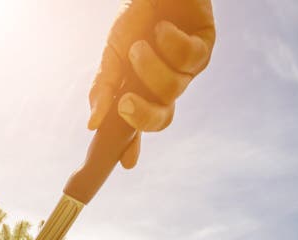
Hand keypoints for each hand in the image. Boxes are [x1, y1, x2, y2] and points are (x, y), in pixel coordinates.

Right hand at [88, 0, 215, 168]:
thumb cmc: (135, 17)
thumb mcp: (112, 54)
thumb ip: (104, 88)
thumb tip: (93, 125)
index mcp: (143, 90)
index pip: (138, 125)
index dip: (132, 145)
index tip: (126, 164)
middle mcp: (166, 85)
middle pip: (162, 119)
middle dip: (142, 116)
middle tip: (123, 104)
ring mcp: (188, 69)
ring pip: (172, 89)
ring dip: (151, 67)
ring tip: (142, 42)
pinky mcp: (205, 46)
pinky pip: (190, 59)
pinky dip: (171, 43)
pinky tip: (163, 27)